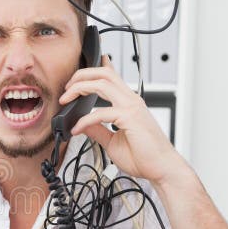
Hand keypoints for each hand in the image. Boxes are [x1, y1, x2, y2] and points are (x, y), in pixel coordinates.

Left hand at [59, 55, 188, 184]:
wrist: (161, 169)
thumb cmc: (144, 157)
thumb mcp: (112, 141)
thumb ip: (97, 130)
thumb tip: (82, 123)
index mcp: (129, 104)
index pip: (113, 77)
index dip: (102, 64)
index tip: (92, 59)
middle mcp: (131, 100)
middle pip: (104, 73)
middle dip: (81, 75)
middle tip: (67, 88)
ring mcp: (131, 107)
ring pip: (102, 83)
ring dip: (79, 87)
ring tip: (66, 99)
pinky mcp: (130, 117)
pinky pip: (100, 112)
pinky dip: (84, 120)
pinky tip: (76, 129)